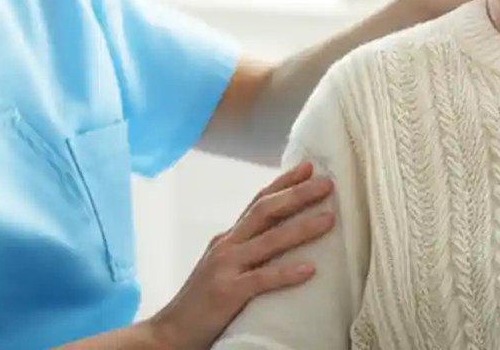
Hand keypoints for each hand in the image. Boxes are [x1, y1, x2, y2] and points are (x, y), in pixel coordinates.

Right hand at [146, 161, 334, 349]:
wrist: (170, 332)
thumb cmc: (203, 301)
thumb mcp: (224, 267)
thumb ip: (247, 250)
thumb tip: (280, 236)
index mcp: (228, 239)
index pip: (258, 202)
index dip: (283, 183)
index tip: (307, 167)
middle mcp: (227, 246)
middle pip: (265, 211)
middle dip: (297, 195)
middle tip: (326, 183)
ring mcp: (226, 268)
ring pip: (269, 241)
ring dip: (301, 228)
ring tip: (329, 219)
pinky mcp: (228, 293)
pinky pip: (262, 280)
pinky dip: (286, 273)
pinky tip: (309, 270)